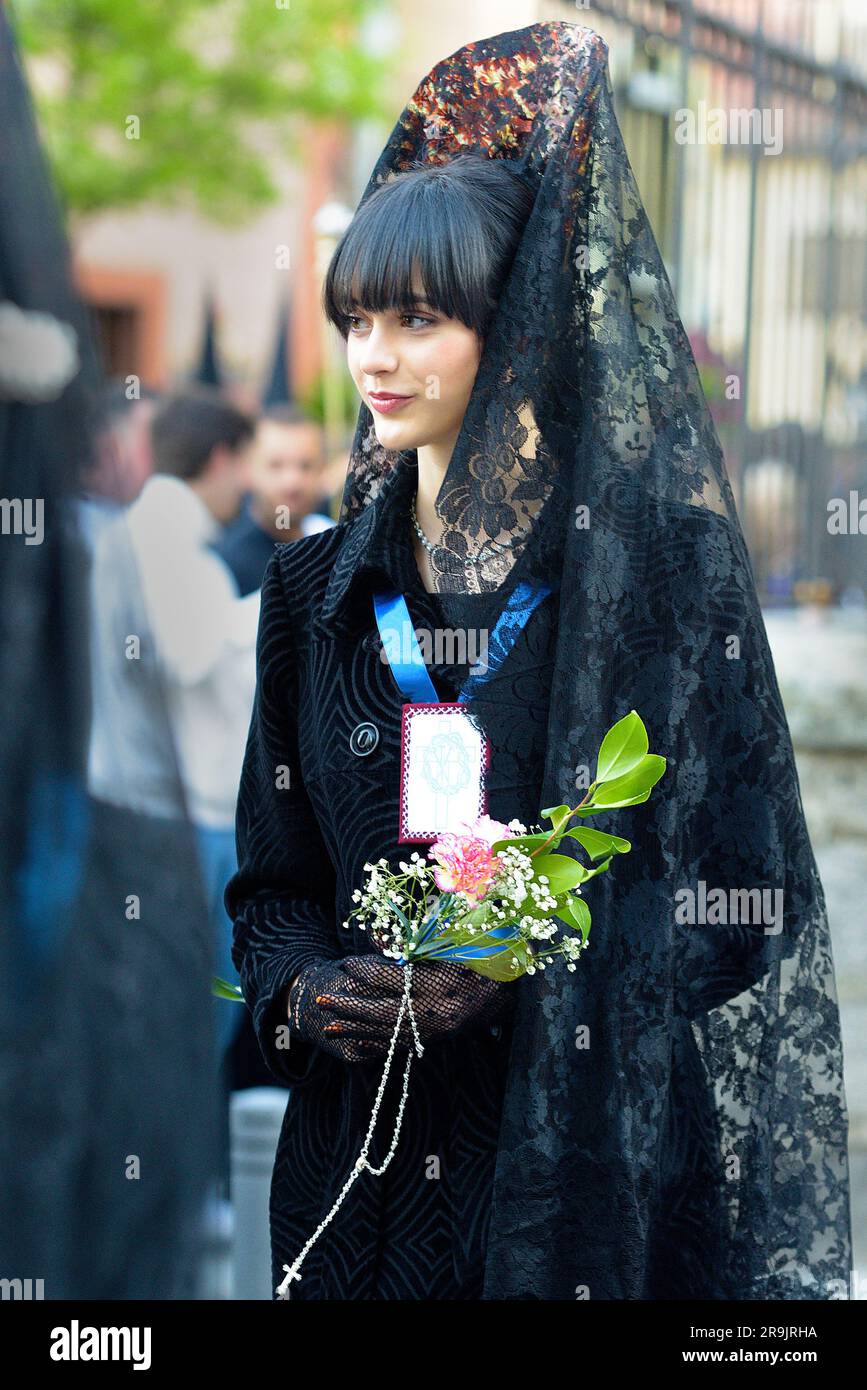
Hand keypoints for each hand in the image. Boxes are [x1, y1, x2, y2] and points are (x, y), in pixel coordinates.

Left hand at [288, 954, 513, 1062]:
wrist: (506, 995)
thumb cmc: (478, 960)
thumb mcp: (450, 945)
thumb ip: (413, 944)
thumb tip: (377, 937)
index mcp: (441, 983)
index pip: (394, 979)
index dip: (367, 971)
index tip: (346, 962)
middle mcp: (435, 1011)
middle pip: (383, 1011)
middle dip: (349, 1006)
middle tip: (321, 998)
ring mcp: (433, 1030)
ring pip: (385, 1033)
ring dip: (354, 1030)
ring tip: (326, 1027)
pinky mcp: (432, 1041)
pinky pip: (397, 1046)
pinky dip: (372, 1045)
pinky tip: (352, 1045)